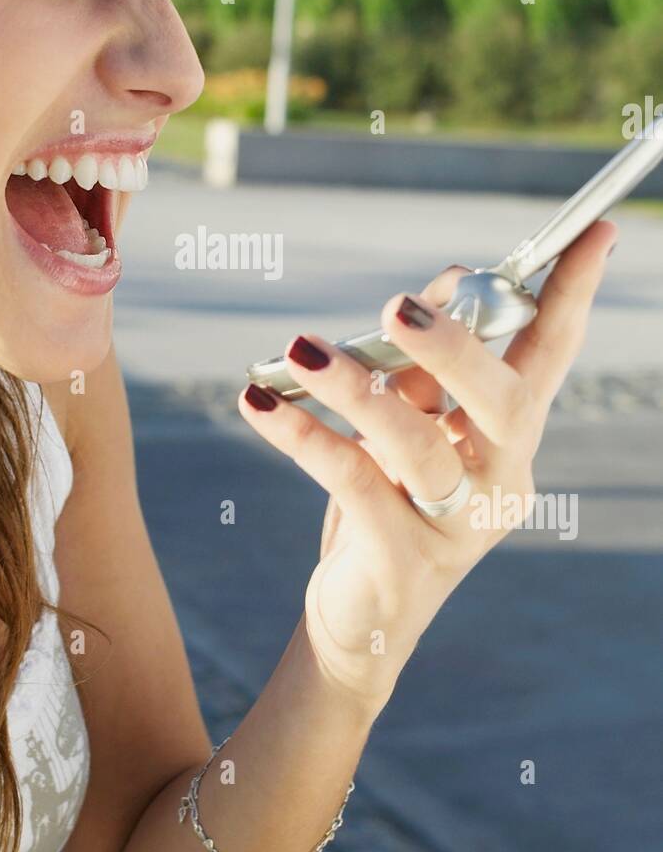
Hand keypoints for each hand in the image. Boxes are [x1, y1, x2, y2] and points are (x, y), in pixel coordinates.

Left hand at [238, 220, 616, 709]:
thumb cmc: (386, 505)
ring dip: (358, 390)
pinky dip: (304, 436)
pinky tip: (258, 401)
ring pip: (420, 447)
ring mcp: (457, 528)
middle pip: (506, 405)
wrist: (359, 619)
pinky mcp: (403, 561)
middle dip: (455, 348)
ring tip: (301, 350)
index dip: (573, 295)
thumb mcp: (408, 428)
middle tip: (397, 304)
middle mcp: (500, 482)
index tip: (594, 232)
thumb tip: (442, 286)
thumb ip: (424, 368)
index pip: (550, 357)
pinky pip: (354, 483)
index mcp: (508, 440)